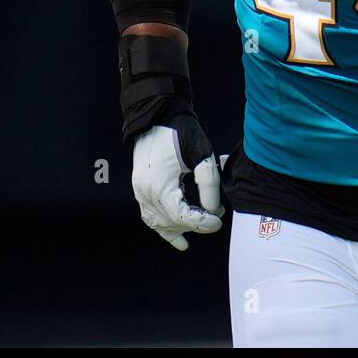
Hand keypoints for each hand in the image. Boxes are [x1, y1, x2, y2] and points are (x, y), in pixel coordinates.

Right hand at [131, 111, 224, 250]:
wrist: (157, 117)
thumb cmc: (181, 132)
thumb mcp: (202, 154)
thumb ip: (208, 184)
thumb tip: (212, 210)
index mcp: (160, 185)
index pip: (182, 216)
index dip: (202, 223)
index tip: (218, 220)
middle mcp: (146, 192)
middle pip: (172, 222)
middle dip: (195, 224)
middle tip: (215, 216)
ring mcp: (140, 192)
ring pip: (159, 223)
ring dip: (180, 228)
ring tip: (199, 229)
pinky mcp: (140, 189)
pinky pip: (150, 217)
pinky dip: (163, 229)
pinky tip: (178, 240)